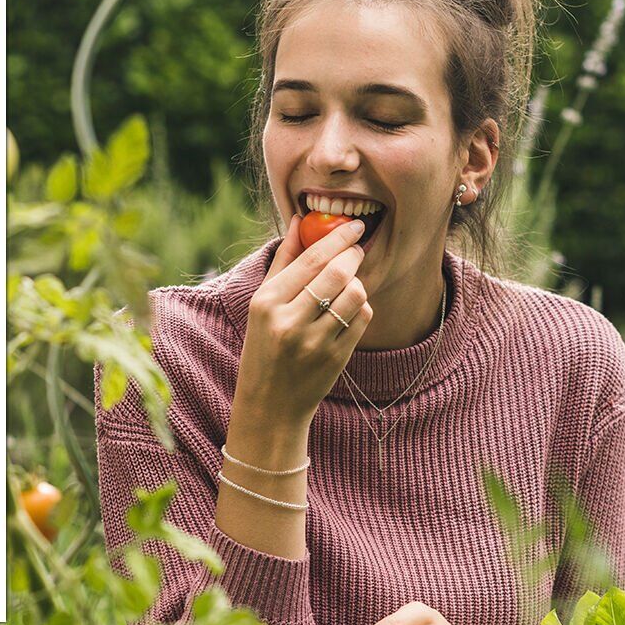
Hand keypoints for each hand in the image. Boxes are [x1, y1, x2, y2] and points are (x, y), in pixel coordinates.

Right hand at [232, 215, 370, 438]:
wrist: (269, 404)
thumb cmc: (264, 346)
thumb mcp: (262, 304)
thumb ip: (284, 261)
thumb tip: (300, 221)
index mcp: (266, 302)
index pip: (311, 258)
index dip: (339, 237)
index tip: (355, 225)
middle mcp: (289, 321)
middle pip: (338, 273)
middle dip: (353, 256)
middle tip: (355, 251)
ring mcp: (314, 342)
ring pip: (356, 295)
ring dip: (357, 284)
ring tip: (346, 287)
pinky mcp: (335, 358)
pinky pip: (362, 319)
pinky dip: (360, 308)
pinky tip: (345, 312)